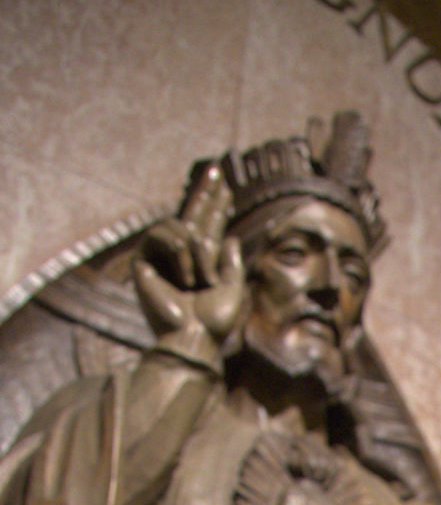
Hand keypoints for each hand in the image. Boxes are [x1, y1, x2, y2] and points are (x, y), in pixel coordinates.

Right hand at [133, 161, 243, 358]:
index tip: (225, 186)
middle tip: (217, 168)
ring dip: (197, 252)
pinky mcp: (144, 259)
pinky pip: (166, 236)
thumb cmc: (214, 323)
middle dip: (206, 191)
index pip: (210, 226)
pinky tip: (185, 277)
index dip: (216, 206)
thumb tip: (229, 236)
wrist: (194, 337)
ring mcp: (162, 256)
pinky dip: (181, 255)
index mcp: (203, 262)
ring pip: (182, 227)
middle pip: (193, 213)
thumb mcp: (233, 290)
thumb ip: (232, 263)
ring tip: (201, 280)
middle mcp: (182, 255)